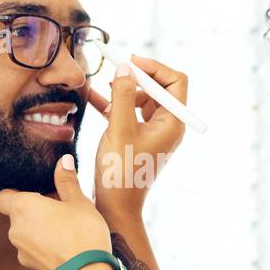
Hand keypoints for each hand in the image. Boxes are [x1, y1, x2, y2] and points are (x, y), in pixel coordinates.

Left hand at [0, 154, 112, 269]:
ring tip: (64, 229)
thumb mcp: (79, 202)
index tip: (35, 194)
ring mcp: (20, 250)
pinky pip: (32, 249)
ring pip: (24, 233)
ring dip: (38, 229)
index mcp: (22, 207)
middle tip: (58, 209)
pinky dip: (43, 246)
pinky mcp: (30, 266)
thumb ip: (67, 181)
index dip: (15, 194)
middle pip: (17, 215)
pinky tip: (64, 246)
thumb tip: (64, 160)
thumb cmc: (82, 233)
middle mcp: (14, 228)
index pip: (2, 197)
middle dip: (34, 212)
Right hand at [86, 55, 187, 220]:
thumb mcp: (120, 128)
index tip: (130, 63)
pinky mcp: (139, 139)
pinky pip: (130, 114)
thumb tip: (125, 67)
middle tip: (115, 71)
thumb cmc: (121, 172)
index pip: (175, 81)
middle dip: (137, 78)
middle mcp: (168, 126)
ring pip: (143, 99)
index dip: (154, 67)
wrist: (115, 206)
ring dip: (124, 91)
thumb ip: (123, 95)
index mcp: (172, 123)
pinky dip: (115, 105)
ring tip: (103, 89)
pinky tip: (94, 98)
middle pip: (159, 88)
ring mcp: (154, 133)